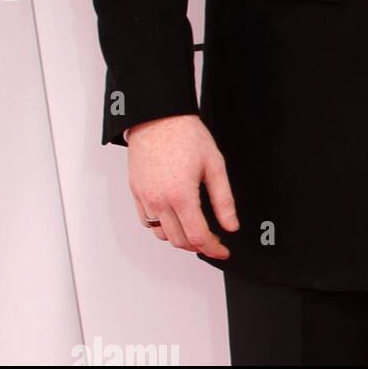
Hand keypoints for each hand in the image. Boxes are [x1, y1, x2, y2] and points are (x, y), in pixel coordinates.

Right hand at [126, 114, 238, 257]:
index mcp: (181, 195)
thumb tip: (231, 225)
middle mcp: (160, 201)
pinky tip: (175, 219)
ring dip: (180, 238)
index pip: (197, 236)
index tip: (223, 250)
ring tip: (196, 230)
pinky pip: (148, 221)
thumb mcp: (215, 165)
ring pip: (162, 234)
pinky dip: (162, 227)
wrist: (159, 117)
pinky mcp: (136, 193)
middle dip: (199, 245)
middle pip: (179, 240)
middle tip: (214, 241)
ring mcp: (145, 198)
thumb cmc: (187, 136)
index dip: (213, 248)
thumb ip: (223, 200)